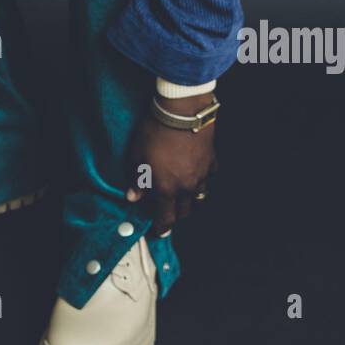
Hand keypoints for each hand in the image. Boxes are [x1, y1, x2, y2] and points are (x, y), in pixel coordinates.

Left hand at [126, 93, 216, 234]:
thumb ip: (137, 180)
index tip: (160, 231)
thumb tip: (133, 196)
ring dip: (191, 198)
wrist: (181, 112)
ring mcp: (202, 174)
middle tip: (169, 210)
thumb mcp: (137, 156)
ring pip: (200, 195)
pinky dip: (203, 176)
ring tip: (183, 193)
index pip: (166, 218)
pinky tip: (197, 171)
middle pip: (185, 210)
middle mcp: (187, 186)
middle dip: (176, 214)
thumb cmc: (154, 133)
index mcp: (167, 189)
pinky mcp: (211, 160)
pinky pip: (209, 175)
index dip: (162, 227)